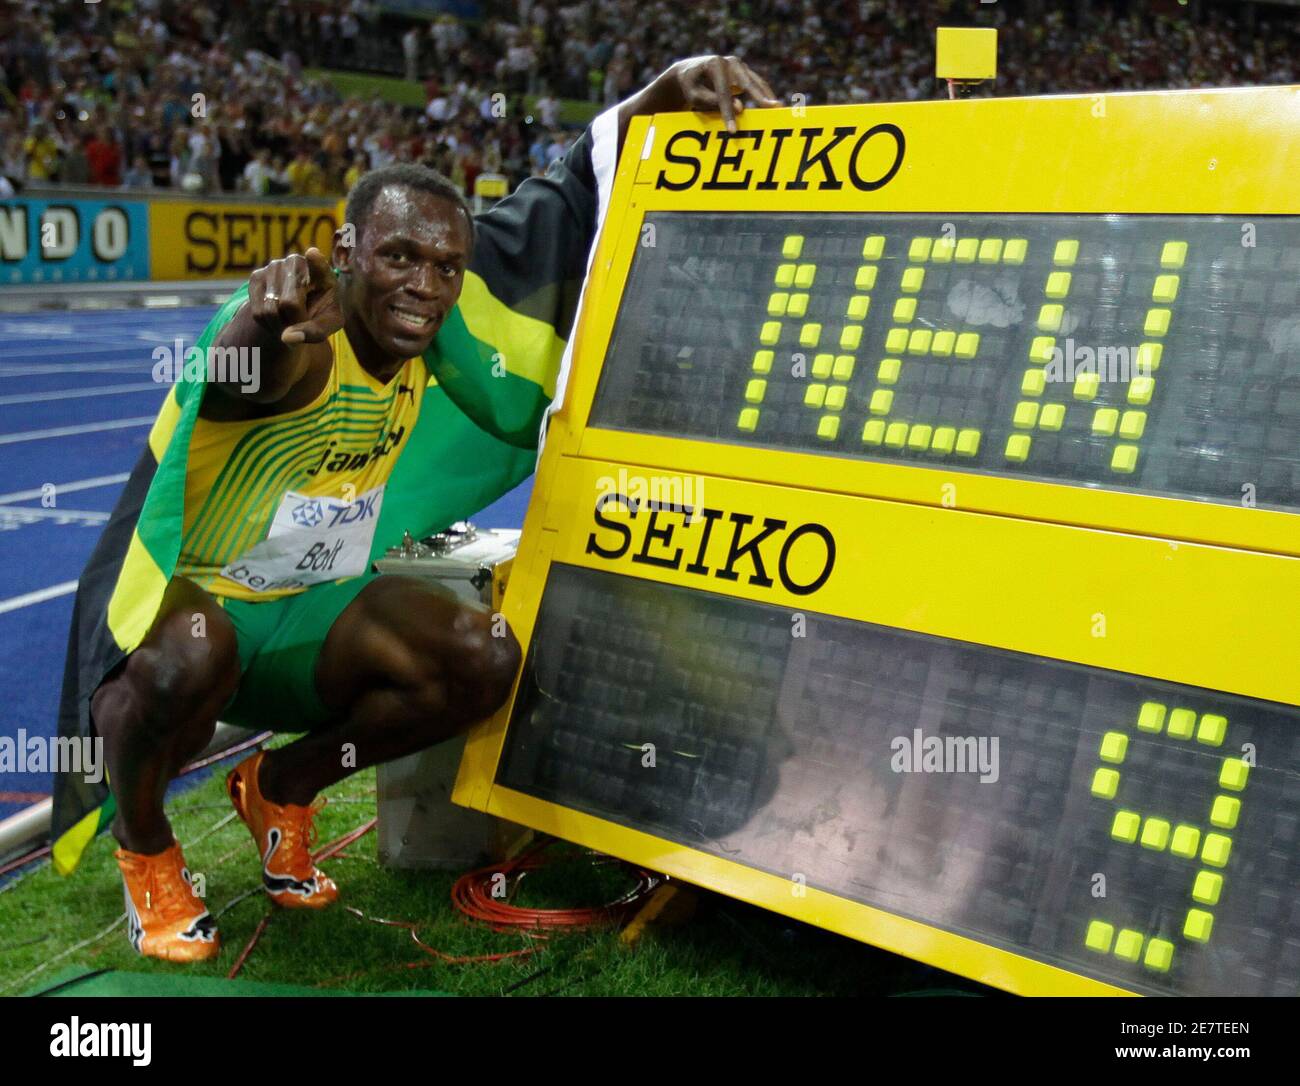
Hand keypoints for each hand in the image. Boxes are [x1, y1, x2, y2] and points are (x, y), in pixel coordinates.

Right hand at [249, 247, 342, 344]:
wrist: (299, 307)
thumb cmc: (320, 313)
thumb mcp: (327, 324)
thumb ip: (315, 332)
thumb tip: (286, 337)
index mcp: (323, 273)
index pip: (319, 265)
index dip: (316, 262)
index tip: (312, 254)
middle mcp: (297, 263)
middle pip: (290, 303)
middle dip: (296, 322)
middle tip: (302, 326)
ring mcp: (274, 267)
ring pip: (271, 309)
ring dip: (280, 327)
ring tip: (291, 323)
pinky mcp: (256, 276)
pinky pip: (258, 312)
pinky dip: (268, 324)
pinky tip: (277, 320)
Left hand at [635, 55, 781, 133]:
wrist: (690, 71)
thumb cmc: (691, 86)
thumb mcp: (694, 95)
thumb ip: (712, 101)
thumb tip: (739, 108)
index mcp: (715, 65)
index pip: (723, 92)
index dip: (728, 112)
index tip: (733, 131)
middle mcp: (731, 62)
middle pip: (747, 82)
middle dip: (759, 96)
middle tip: (772, 107)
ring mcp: (740, 66)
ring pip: (756, 82)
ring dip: (767, 95)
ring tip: (779, 108)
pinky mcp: (745, 72)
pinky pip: (757, 84)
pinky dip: (765, 94)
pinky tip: (773, 106)